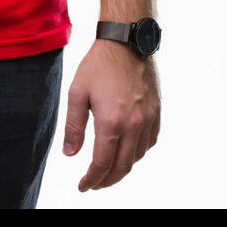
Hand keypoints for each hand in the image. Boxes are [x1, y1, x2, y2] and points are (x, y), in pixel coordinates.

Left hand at [62, 39, 160, 190]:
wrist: (126, 41)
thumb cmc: (99, 64)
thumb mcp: (77, 93)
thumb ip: (73, 127)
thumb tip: (70, 154)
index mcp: (111, 121)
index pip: (102, 164)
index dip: (91, 180)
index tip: (83, 186)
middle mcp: (133, 123)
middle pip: (122, 166)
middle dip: (107, 180)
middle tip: (95, 183)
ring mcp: (148, 117)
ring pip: (138, 156)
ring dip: (123, 167)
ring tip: (109, 168)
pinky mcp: (156, 110)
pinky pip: (150, 141)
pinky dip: (139, 152)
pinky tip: (128, 151)